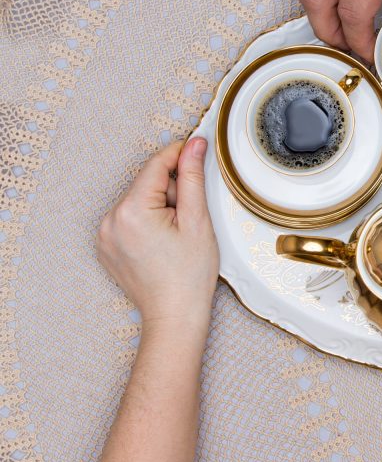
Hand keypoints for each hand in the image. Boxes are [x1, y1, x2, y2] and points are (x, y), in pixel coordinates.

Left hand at [97, 138, 218, 332]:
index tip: (198, 147)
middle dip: (171, 191)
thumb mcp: (197, 220)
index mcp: (131, 211)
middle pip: (147, 184)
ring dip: (160, 207)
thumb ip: (193, 177)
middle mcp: (110, 219)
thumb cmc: (189, 275)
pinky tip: (163, 243)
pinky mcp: (106, 245)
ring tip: (177, 235)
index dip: (179, 154)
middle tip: (191, 217)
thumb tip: (194, 145)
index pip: (156, 165)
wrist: (174, 315)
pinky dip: (148, 221)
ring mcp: (104, 234)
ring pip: (138, 201)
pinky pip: (129, 219)